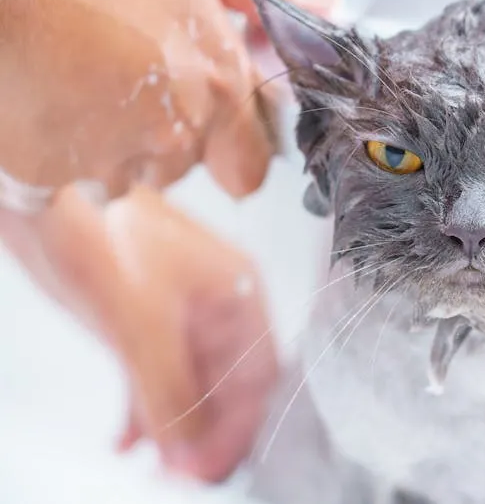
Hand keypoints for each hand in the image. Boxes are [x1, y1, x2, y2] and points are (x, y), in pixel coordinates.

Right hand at [0, 0, 336, 204]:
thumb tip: (324, 1)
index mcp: (217, 90)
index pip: (251, 167)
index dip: (236, 145)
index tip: (216, 121)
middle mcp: (172, 137)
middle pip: (188, 166)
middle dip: (173, 133)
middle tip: (137, 75)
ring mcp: (107, 161)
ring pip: (130, 174)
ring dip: (118, 144)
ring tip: (87, 82)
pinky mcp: (45, 175)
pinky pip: (68, 177)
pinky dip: (63, 151)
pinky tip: (50, 100)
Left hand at [0, 185, 279, 481]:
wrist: (47, 189)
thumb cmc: (98, 226)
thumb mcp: (140, 320)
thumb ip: (169, 389)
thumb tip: (188, 447)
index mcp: (235, 292)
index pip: (259, 375)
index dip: (240, 427)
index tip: (210, 467)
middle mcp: (216, 305)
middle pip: (229, 385)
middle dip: (209, 436)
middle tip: (185, 475)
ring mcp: (180, 314)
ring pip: (194, 386)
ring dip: (179, 430)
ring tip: (160, 466)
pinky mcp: (146, 321)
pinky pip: (158, 376)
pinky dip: (146, 411)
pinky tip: (128, 439)